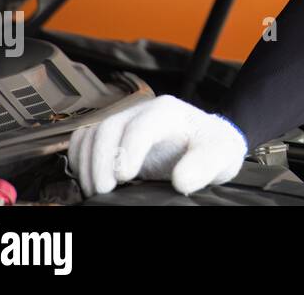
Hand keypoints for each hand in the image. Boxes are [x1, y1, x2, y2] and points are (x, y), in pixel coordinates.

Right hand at [67, 94, 248, 196]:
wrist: (207, 142)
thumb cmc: (214, 145)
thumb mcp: (222, 153)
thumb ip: (205, 164)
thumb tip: (182, 179)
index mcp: (168, 112)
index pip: (140, 126)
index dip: (128, 150)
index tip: (124, 177)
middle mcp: (143, 112)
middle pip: (109, 128)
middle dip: (101, 161)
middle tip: (104, 190)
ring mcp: (126, 122)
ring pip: (92, 134)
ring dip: (88, 163)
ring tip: (97, 189)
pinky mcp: (115, 136)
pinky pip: (85, 140)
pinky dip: (81, 160)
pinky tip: (91, 180)